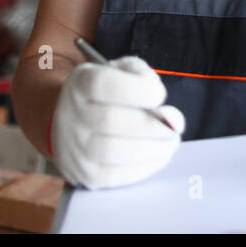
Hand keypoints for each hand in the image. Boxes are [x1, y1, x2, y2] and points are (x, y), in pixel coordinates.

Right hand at [50, 55, 185, 188]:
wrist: (72, 124)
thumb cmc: (107, 94)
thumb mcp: (122, 71)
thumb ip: (145, 79)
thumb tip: (169, 116)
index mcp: (81, 82)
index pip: (103, 83)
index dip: (140, 90)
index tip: (159, 95)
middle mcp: (70, 114)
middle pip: (110, 120)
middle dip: (152, 125)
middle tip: (175, 128)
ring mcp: (74, 147)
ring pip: (112, 151)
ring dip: (152, 149)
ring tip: (170, 143)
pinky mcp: (84, 174)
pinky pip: (115, 176)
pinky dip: (144, 167)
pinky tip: (158, 156)